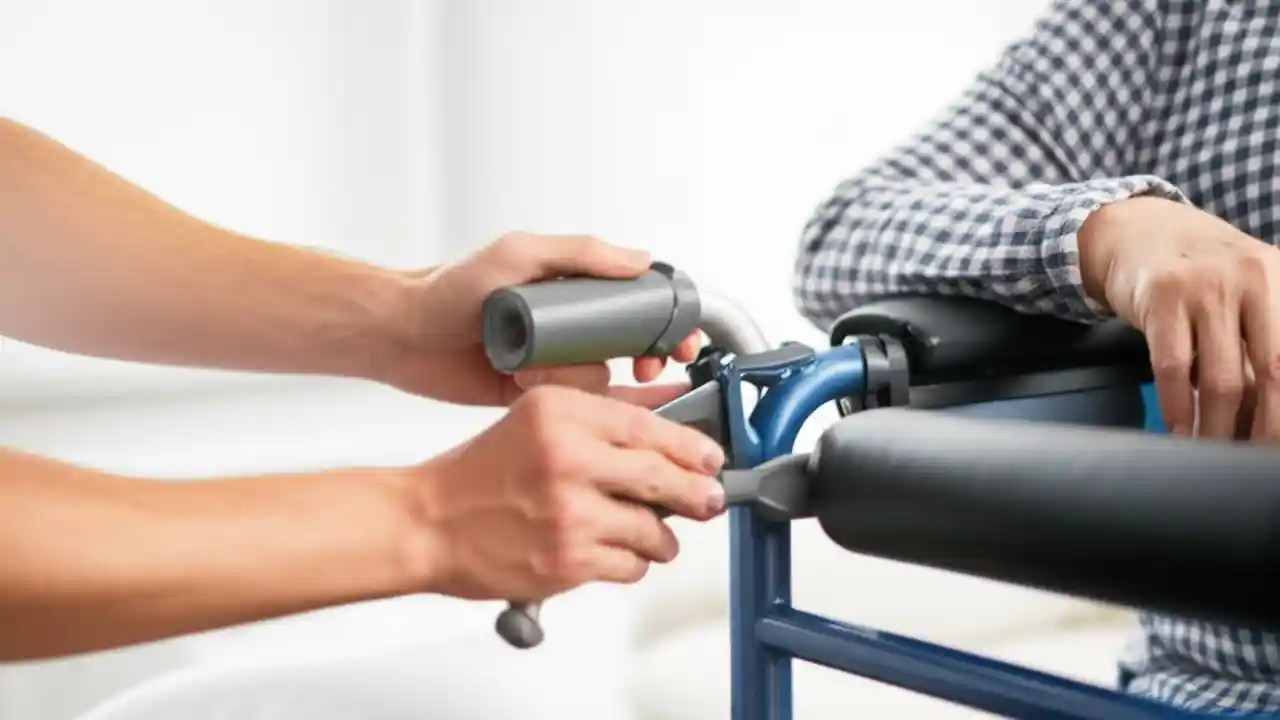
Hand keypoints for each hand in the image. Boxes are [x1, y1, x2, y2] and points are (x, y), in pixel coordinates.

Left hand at [380, 233, 699, 405]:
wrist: (402, 334)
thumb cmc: (451, 286)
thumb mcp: (519, 254)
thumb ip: (580, 254)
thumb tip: (641, 261)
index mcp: (576, 289)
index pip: (642, 303)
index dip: (670, 323)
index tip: (682, 342)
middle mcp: (573, 325)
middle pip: (636, 348)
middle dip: (648, 360)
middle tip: (646, 368)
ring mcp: (556, 361)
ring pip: (604, 381)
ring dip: (578, 377)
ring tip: (534, 368)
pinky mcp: (537, 394)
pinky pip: (574, 403)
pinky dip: (561, 395)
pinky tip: (528, 380)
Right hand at [412, 385, 725, 601]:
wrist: (428, 524)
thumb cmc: (479, 475)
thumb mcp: (536, 420)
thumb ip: (600, 420)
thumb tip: (670, 432)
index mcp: (561, 414)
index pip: (647, 427)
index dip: (690, 446)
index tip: (709, 458)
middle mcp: (567, 458)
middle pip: (662, 476)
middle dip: (698, 493)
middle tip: (709, 499)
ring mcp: (569, 512)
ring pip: (653, 529)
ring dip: (661, 537)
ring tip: (649, 533)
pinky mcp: (567, 560)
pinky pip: (630, 565)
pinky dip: (631, 562)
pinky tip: (614, 552)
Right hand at [1079, 197, 1279, 440]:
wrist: (1141, 231)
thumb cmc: (1204, 276)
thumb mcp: (1250, 293)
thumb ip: (1262, 347)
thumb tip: (1268, 419)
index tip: (1275, 447)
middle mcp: (1252, 280)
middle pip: (1273, 373)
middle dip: (1267, 428)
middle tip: (1254, 461)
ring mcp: (1204, 288)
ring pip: (1220, 379)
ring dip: (1217, 429)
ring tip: (1213, 455)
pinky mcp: (1160, 298)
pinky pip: (1172, 369)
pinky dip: (1177, 409)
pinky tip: (1178, 432)